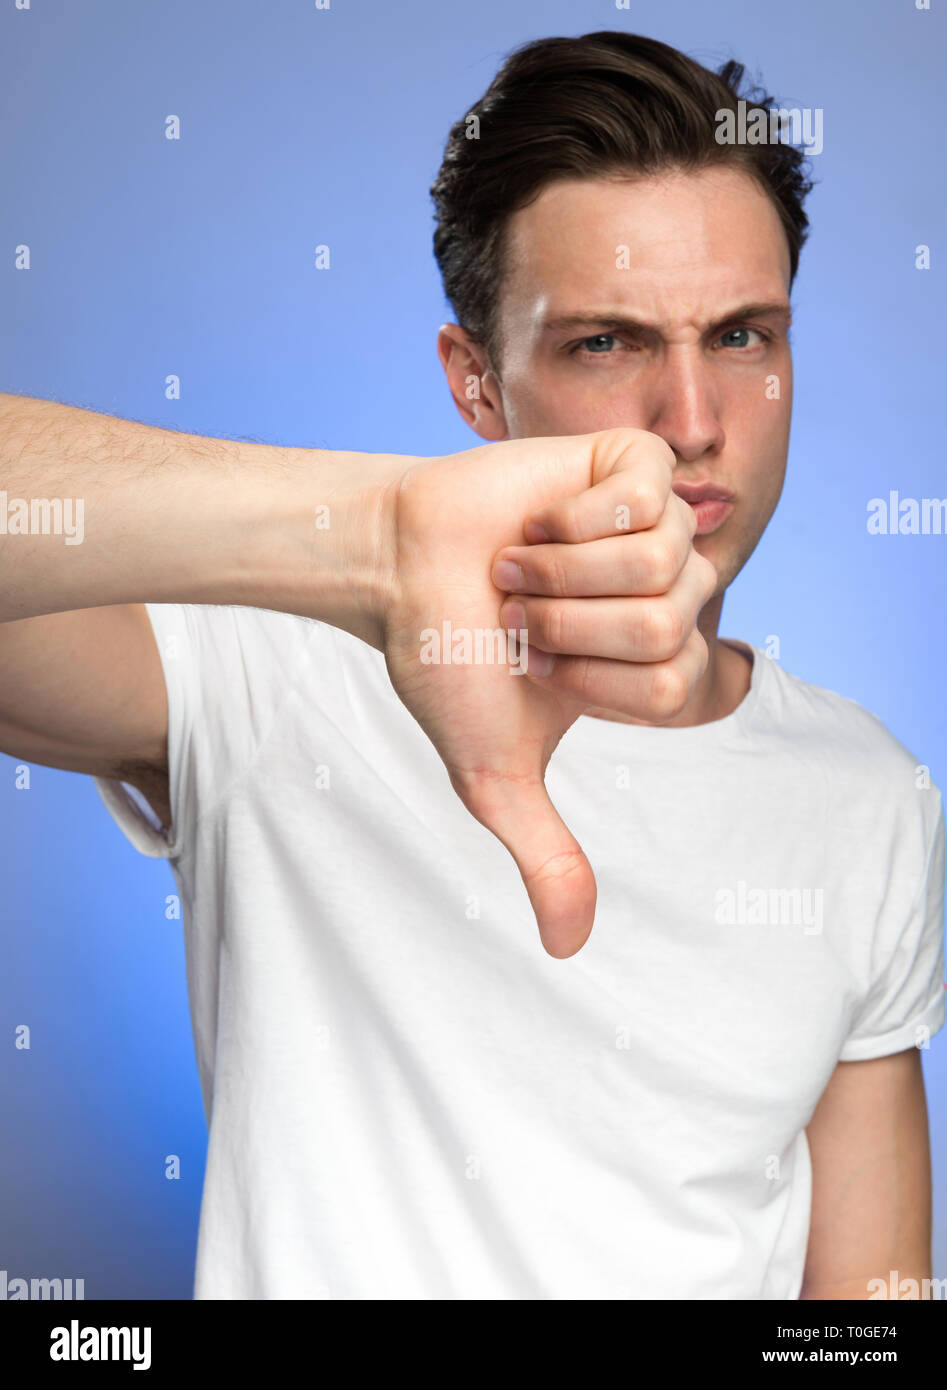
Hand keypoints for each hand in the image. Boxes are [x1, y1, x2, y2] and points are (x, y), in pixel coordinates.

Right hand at [381, 427, 714, 958]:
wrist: (397, 570)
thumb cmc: (447, 662)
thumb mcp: (495, 773)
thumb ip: (545, 855)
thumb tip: (570, 949)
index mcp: (656, 667)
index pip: (674, 686)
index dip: (589, 681)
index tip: (537, 667)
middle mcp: (671, 596)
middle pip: (667, 623)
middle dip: (571, 624)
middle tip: (524, 613)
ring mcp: (660, 527)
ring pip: (655, 559)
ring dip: (565, 572)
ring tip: (526, 566)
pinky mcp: (634, 465)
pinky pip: (644, 496)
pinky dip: (575, 515)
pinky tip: (544, 518)